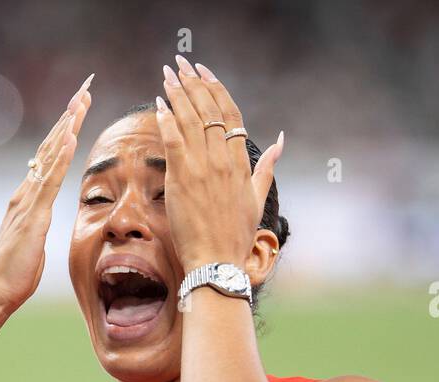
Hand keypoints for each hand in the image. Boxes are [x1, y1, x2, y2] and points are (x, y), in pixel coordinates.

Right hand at [0, 74, 94, 314]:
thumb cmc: (14, 275)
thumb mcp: (32, 244)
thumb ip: (37, 227)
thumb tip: (40, 222)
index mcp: (27, 200)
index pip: (49, 157)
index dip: (63, 131)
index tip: (78, 108)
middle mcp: (25, 193)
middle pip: (49, 146)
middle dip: (68, 116)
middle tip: (84, 89)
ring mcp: (27, 201)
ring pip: (50, 155)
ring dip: (66, 126)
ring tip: (81, 100)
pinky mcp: (33, 214)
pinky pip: (50, 180)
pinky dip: (60, 156)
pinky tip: (71, 136)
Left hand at [155, 57, 283, 272]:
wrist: (217, 261)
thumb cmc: (235, 236)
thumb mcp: (257, 199)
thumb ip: (267, 167)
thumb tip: (279, 141)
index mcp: (241, 163)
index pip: (230, 114)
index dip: (217, 90)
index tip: (205, 72)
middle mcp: (223, 160)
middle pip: (208, 110)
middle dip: (193, 82)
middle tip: (181, 63)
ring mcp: (203, 168)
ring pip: (190, 119)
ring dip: (177, 93)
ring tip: (167, 74)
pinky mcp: (182, 178)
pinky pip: (173, 139)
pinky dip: (165, 118)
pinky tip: (159, 103)